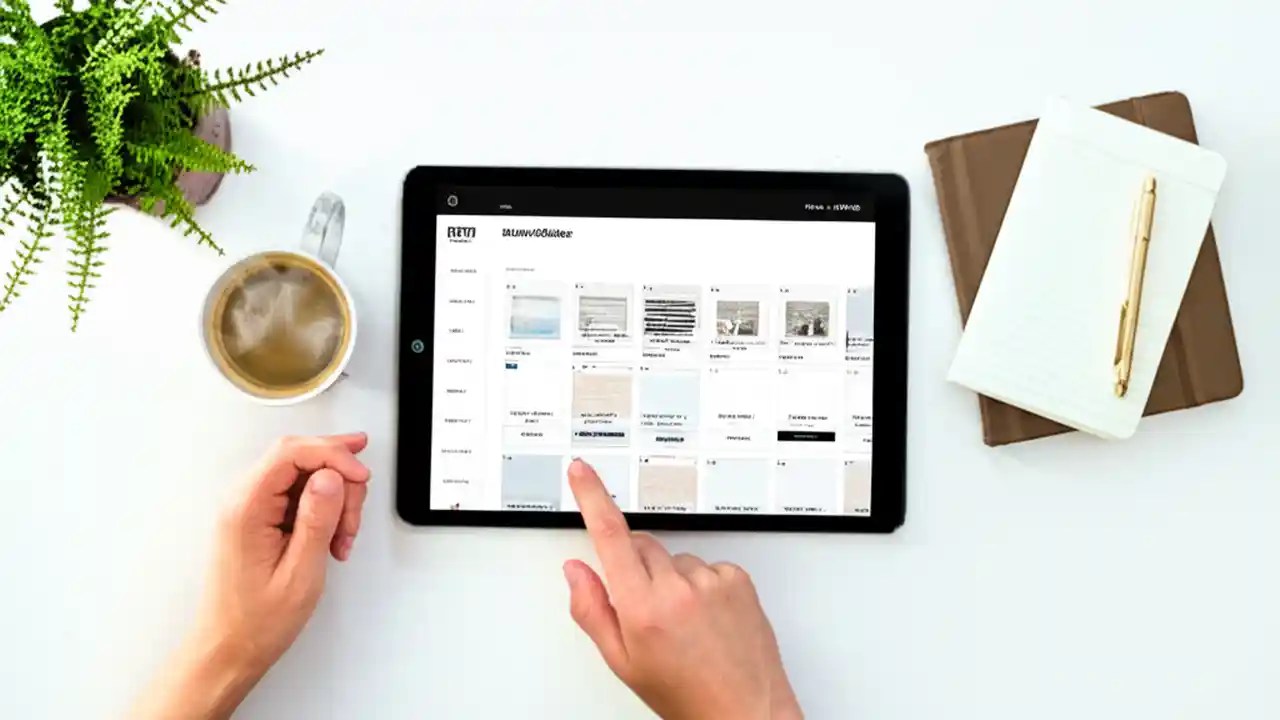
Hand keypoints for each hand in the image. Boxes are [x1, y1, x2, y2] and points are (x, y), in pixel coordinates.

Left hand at [132, 433, 371, 719]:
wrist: (229, 648)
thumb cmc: (256, 621)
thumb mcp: (300, 573)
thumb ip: (317, 519)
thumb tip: (331, 477)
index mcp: (245, 509)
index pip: (292, 453)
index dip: (333, 455)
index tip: (360, 476)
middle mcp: (242, 501)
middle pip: (300, 457)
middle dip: (338, 477)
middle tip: (355, 512)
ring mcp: (250, 508)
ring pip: (304, 475)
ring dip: (335, 498)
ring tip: (343, 536)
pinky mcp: (260, 517)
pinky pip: (298, 495)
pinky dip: (324, 509)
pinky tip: (335, 534)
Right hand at [563, 459, 802, 719]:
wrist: (745, 711)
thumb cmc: (686, 694)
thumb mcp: (623, 662)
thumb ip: (592, 610)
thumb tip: (577, 571)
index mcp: (642, 608)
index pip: (610, 536)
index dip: (593, 497)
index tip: (583, 473)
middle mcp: (677, 588)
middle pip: (640, 545)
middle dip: (634, 566)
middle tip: (645, 608)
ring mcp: (711, 580)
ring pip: (675, 558)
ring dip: (671, 579)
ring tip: (684, 623)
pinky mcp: (738, 578)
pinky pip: (707, 566)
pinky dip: (702, 584)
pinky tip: (707, 617)